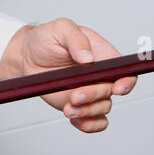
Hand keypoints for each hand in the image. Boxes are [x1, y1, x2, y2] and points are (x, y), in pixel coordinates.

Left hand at [0, 19, 135, 132]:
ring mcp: (90, 92)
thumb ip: (76, 39)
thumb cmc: (46, 40)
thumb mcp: (61, 29)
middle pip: (110, 93)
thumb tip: (88, 57)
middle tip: (75, 97)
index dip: (126, 81)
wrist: (26, 58)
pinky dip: (88, 125)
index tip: (116, 89)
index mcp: (103, 55)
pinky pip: (94, 122)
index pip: (125, 70)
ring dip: (87, 112)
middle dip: (94, 97)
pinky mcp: (80, 106)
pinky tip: (75, 119)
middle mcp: (100, 76)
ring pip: (102, 109)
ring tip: (68, 108)